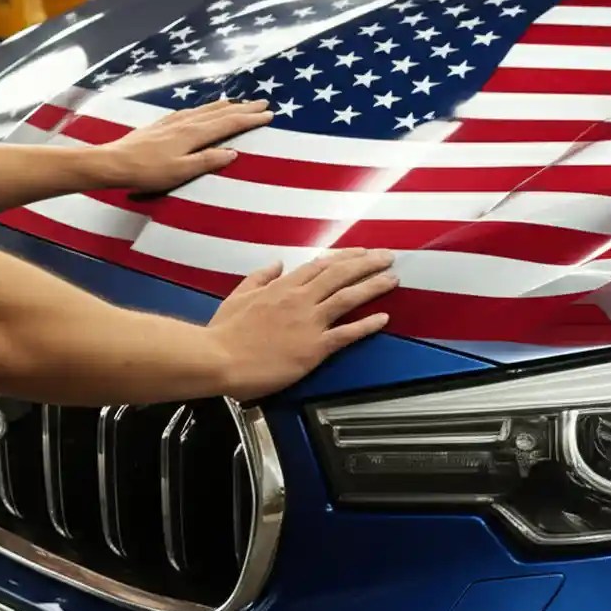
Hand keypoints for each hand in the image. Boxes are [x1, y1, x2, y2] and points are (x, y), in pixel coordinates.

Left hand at [94, 99, 273, 192]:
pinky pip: (192, 111)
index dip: (249, 119)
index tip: (268, 114)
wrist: (113, 162)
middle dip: (243, 108)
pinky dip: (205, 108)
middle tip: (263, 103)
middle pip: (220, 113)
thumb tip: (233, 152)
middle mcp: (185, 123)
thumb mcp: (181, 171)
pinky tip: (204, 108)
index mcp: (193, 134)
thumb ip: (208, 160)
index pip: (228, 124)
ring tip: (239, 102)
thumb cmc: (147, 172)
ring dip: (226, 105)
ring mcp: (172, 121)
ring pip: (206, 109)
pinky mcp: (162, 124)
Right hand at [206, 248, 398, 401]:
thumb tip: (276, 263)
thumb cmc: (224, 331)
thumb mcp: (238, 295)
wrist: (217, 358)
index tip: (362, 252)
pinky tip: (384, 318)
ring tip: (393, 278)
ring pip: (348, 297)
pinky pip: (346, 333)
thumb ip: (259, 277)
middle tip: (389, 257)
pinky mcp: (313, 347)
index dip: (345, 257)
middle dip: (368, 263)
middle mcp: (300, 299)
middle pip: (341, 274)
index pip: (320, 265)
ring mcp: (309, 322)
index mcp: (282, 286)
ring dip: (373, 286)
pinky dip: (367, 325)